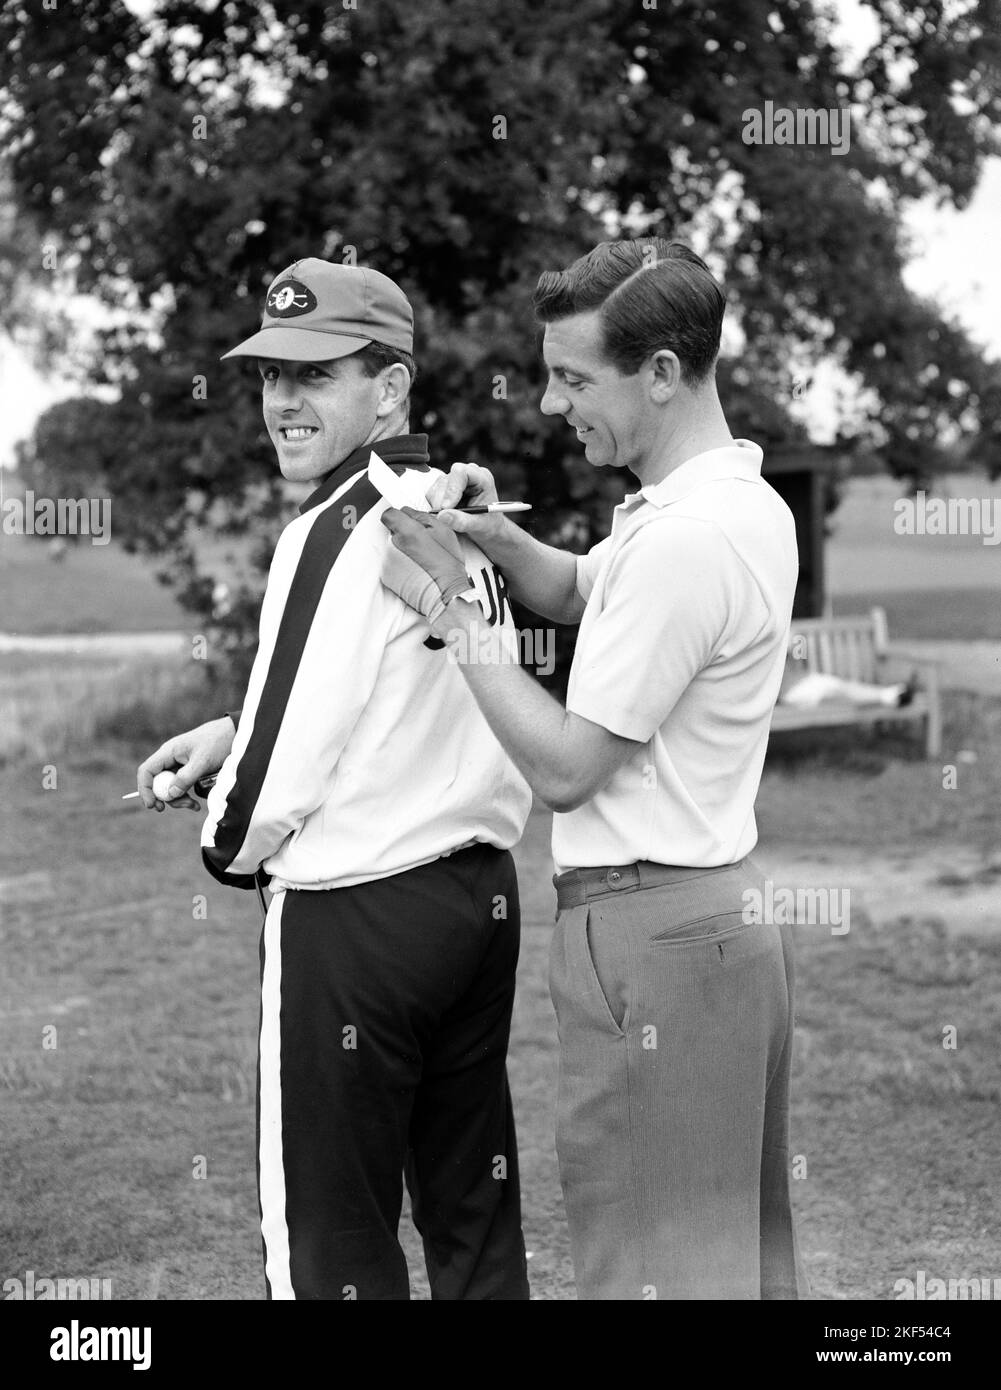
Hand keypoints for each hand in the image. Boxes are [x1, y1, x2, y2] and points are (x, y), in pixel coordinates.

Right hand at [137, 715, 235, 810]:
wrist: (234, 733)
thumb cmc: (217, 742)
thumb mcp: (202, 761)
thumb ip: (186, 777)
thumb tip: (170, 794)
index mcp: (168, 752)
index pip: (146, 771)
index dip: (145, 789)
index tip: (153, 805)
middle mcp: (170, 759)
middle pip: (158, 783)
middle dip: (167, 798)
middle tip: (184, 806)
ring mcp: (179, 765)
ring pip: (170, 787)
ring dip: (179, 799)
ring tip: (194, 806)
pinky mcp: (189, 771)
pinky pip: (181, 787)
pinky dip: (186, 796)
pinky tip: (196, 803)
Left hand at [380, 507, 472, 622]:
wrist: (444, 595)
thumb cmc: (447, 565)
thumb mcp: (443, 531)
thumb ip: (422, 516)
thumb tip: (408, 512)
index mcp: (406, 531)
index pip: (389, 514)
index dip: (399, 517)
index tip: (407, 523)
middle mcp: (392, 545)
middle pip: (391, 531)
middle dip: (403, 534)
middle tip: (420, 544)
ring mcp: (388, 561)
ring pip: (392, 547)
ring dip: (402, 550)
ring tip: (420, 559)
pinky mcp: (387, 575)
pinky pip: (392, 563)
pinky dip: (401, 564)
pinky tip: (415, 569)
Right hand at [426, 461, 505, 543]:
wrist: (485, 528)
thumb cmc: (488, 524)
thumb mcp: (479, 525)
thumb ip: (462, 521)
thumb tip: (442, 515)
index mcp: (481, 478)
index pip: (461, 472)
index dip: (451, 489)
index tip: (446, 507)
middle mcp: (467, 474)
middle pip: (445, 480)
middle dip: (441, 501)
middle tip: (442, 518)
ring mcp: (453, 479)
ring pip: (436, 487)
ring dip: (437, 505)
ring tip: (450, 518)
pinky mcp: (443, 487)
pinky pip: (431, 494)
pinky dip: (434, 506)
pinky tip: (446, 515)